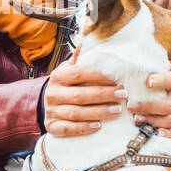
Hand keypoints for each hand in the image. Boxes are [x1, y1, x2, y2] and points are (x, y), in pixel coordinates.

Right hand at [43, 56, 170, 138]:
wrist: (47, 103)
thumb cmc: (67, 85)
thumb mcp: (70, 69)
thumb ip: (81, 59)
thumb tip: (88, 41)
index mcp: (58, 76)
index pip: (79, 74)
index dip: (98, 76)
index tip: (117, 79)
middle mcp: (53, 93)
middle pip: (80, 95)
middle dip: (104, 95)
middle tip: (123, 95)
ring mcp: (51, 111)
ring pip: (76, 113)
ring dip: (98, 112)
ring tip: (117, 111)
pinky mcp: (52, 126)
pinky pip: (68, 129)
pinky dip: (84, 128)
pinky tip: (99, 126)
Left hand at [129, 63, 170, 137]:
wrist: (133, 109)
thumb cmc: (137, 88)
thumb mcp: (138, 76)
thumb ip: (145, 65)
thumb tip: (169, 58)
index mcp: (168, 86)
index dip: (162, 81)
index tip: (147, 81)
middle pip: (169, 104)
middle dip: (149, 105)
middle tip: (130, 105)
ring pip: (169, 119)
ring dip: (151, 119)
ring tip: (135, 119)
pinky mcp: (168, 130)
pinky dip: (164, 134)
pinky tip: (154, 133)